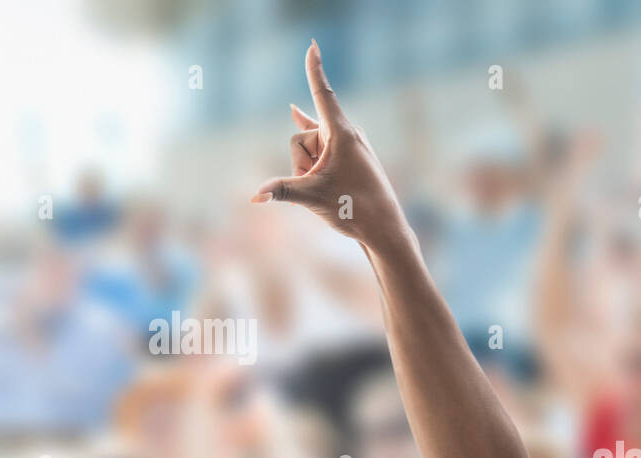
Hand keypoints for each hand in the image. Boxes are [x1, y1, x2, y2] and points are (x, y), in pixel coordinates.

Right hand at [251, 41, 408, 249]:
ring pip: (309, 150)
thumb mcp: (312, 198)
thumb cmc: (354, 211)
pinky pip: (319, 140)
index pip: (321, 94)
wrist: (385, 229)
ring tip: (331, 191)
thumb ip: (282, 190)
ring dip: (308, 172)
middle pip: (301, 137)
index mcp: (342, 134)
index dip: (314, 69)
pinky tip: (294, 111)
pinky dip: (307, 132)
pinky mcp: (347, 156)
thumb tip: (255, 196)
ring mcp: (348, 146)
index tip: (312, 44)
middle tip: (323, 186)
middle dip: (300, 163)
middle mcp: (346, 134)